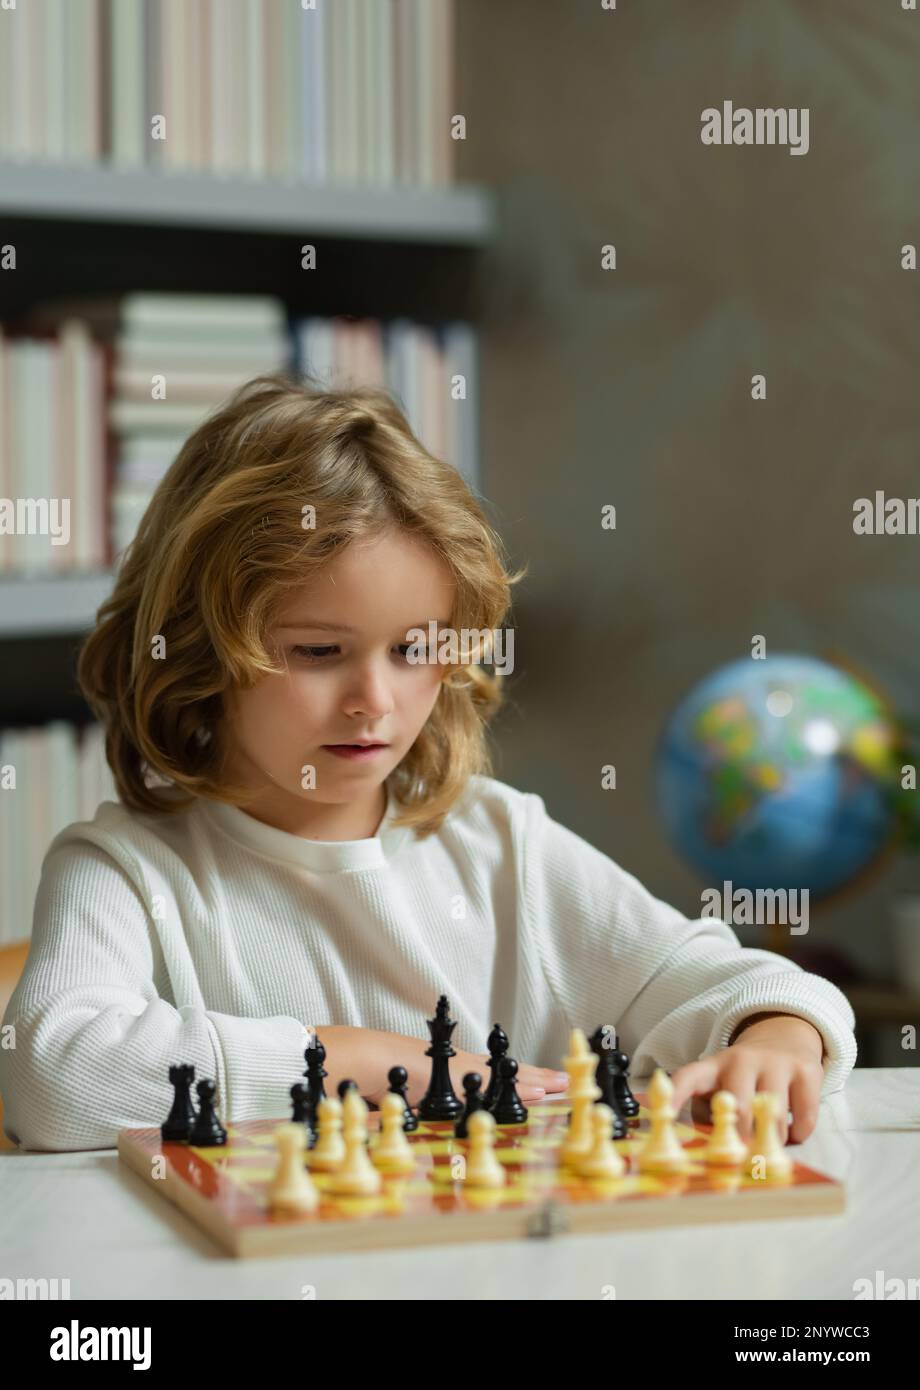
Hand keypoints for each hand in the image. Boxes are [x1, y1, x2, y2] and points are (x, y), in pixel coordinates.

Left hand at [667, 1014, 824, 1144]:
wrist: (785, 1037)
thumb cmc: (744, 1076)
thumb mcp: (719, 1084)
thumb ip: (709, 1115)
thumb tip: (708, 1151)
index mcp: (713, 1066)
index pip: (688, 1077)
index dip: (674, 1096)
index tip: (664, 1117)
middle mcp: (742, 1060)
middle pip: (740, 1109)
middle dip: (743, 1138)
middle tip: (745, 1155)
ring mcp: (776, 1062)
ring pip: (774, 1120)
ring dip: (772, 1140)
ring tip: (769, 1135)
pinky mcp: (806, 1071)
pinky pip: (803, 1121)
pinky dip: (798, 1135)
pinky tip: (792, 1126)